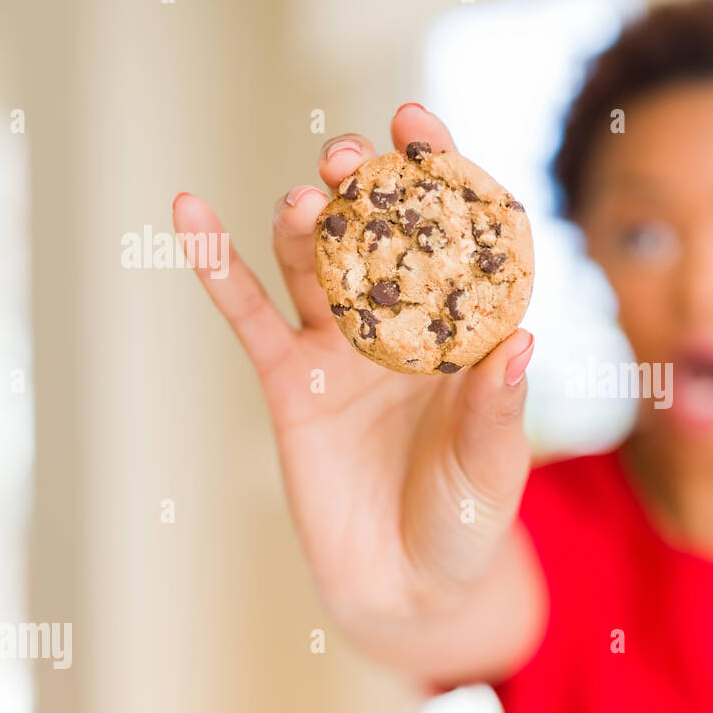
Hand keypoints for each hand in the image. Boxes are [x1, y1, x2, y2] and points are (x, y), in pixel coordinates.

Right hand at [172, 104, 535, 655]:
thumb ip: (500, 410)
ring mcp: (342, 348)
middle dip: (366, 190)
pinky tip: (189, 214)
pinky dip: (217, 267)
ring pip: (315, 264)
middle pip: (379, 236)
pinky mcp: (290, 383)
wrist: (407, 586)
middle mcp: (403, 325)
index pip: (454, 240)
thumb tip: (523, 340)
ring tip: (308, 200)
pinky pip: (249, 316)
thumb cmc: (467, 522)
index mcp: (464, 329)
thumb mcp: (492, 470)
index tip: (421, 126)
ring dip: (308, 223)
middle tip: (353, 157)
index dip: (439, 180)